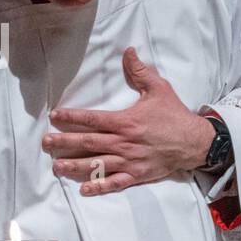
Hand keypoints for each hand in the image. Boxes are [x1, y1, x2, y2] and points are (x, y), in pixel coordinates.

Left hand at [43, 47, 216, 195]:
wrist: (195, 141)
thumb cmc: (175, 115)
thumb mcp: (159, 89)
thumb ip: (140, 71)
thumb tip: (128, 51)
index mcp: (125, 121)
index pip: (91, 119)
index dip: (71, 117)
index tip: (55, 116)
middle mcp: (123, 142)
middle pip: (88, 143)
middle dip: (64, 143)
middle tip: (46, 143)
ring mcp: (129, 160)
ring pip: (97, 164)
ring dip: (74, 166)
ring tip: (56, 167)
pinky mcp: (137, 174)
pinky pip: (115, 182)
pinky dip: (99, 187)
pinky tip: (84, 190)